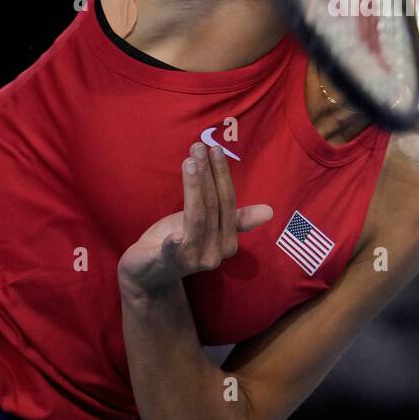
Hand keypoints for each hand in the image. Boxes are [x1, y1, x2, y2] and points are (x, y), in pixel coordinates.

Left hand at [118, 142, 273, 298]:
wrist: (149, 272)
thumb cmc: (181, 242)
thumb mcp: (209, 226)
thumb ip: (236, 218)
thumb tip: (269, 211)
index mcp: (227, 243)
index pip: (228, 203)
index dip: (222, 176)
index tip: (215, 150)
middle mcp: (214, 254)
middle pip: (213, 206)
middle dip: (207, 174)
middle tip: (198, 147)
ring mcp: (191, 260)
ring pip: (196, 218)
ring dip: (193, 187)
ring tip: (189, 161)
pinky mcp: (166, 264)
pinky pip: (173, 252)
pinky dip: (173, 245)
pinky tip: (173, 235)